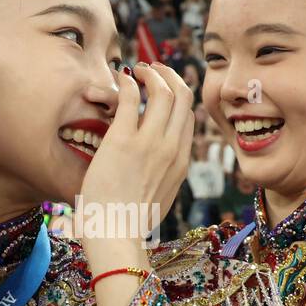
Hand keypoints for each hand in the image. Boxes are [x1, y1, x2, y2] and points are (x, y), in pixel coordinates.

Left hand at [78, 62, 193, 305]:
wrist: (116, 235)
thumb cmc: (130, 221)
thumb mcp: (161, 197)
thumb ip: (166, 177)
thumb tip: (163, 170)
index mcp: (181, 162)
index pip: (189, 116)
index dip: (179, 94)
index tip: (165, 86)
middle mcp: (171, 148)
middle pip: (183, 96)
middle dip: (170, 75)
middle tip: (153, 69)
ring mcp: (149, 143)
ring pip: (163, 91)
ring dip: (151, 74)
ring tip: (138, 70)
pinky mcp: (123, 141)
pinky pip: (131, 98)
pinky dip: (128, 82)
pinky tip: (122, 78)